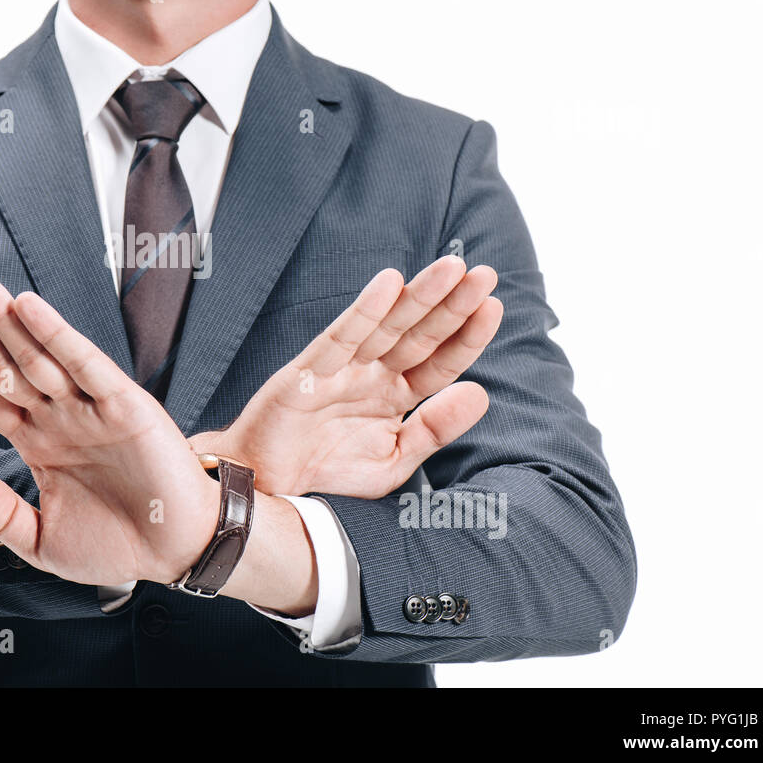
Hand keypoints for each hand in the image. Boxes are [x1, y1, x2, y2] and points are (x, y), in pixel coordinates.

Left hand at [0, 269, 220, 587]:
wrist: (175, 553)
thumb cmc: (115, 546)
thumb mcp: (44, 542)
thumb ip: (2, 517)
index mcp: (38, 441)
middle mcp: (60, 416)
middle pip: (6, 360)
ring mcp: (90, 408)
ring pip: (38, 354)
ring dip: (5, 317)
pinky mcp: (125, 405)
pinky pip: (85, 364)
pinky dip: (58, 335)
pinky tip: (29, 307)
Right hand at [192, 255, 502, 497]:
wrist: (268, 493)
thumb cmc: (326, 477)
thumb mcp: (393, 462)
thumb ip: (435, 430)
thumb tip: (479, 392)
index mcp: (394, 397)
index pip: (440, 362)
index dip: (467, 336)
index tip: (494, 308)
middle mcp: (371, 376)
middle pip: (419, 334)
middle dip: (451, 304)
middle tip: (483, 274)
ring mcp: (340, 370)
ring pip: (386, 326)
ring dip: (419, 296)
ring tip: (451, 269)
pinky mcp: (307, 372)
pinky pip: (341, 337)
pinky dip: (364, 310)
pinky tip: (389, 284)